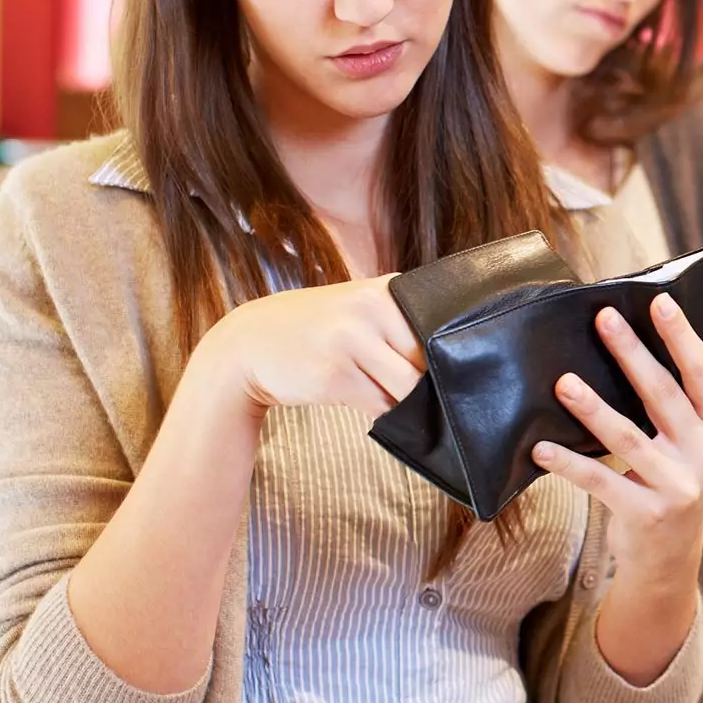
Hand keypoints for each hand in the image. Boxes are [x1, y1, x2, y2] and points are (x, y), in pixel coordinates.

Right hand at [200, 277, 425, 420]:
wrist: (250, 344)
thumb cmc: (316, 330)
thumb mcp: (358, 308)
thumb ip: (400, 325)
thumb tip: (453, 365)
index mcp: (385, 291)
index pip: (438, 331)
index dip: (441, 356)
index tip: (437, 367)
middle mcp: (370, 311)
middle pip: (425, 362)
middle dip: (423, 382)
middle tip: (406, 384)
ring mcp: (350, 342)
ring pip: (405, 388)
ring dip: (401, 400)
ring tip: (379, 389)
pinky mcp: (334, 376)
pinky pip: (380, 406)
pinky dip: (381, 411)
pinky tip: (359, 397)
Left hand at [531, 294, 702, 580]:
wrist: (669, 558)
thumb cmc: (670, 481)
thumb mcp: (687, 445)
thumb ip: (673, 406)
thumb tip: (627, 344)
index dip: (682, 336)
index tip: (659, 302)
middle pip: (664, 395)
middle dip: (632, 353)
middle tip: (603, 319)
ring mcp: (680, 487)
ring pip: (628, 437)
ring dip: (592, 407)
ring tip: (563, 382)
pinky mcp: (647, 515)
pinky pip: (600, 481)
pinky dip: (568, 464)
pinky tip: (541, 448)